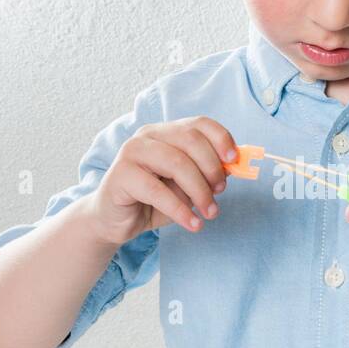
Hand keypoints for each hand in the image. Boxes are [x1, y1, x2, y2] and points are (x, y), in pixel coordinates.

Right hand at [87, 116, 238, 245]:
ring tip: (209, 212)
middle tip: (220, 193)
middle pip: (191, 141)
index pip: (199, 124)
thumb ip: (205, 174)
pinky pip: (158, 191)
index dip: (221, 139)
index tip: (234, 161)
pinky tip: (192, 224)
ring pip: (177, 164)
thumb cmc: (153, 201)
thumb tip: (232, 167)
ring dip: (200, 191)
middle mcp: (148, 135)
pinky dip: (181, 210)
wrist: (114, 220)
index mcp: (166, 132)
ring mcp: (132, 152)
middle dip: (212, 169)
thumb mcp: (185, 186)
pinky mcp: (121, 175)